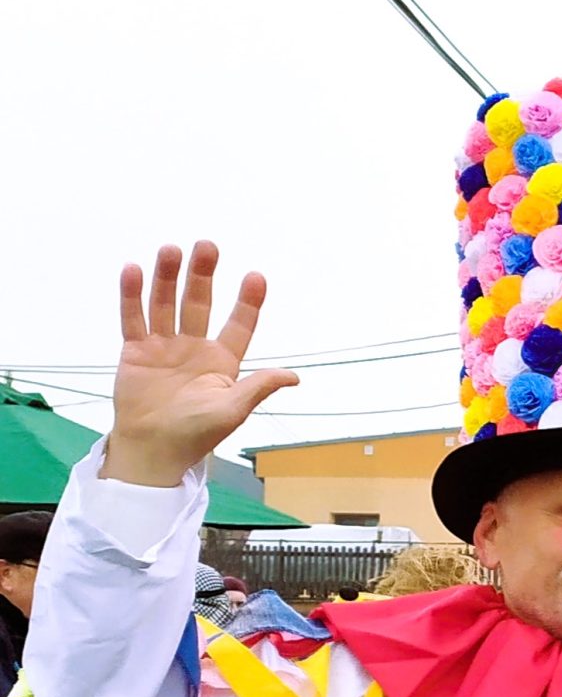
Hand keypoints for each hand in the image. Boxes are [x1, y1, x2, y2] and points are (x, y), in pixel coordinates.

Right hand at [102, 242, 297, 486]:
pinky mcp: (136, 350)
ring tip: (171, 250)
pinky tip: (135, 270)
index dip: (248, 302)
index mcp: (222, 360)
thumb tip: (294, 376)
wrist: (154, 449)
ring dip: (167, 277)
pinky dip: (133, 295)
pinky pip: (134, 318)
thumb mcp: (232, 410)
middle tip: (207, 246)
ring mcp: (164, 345)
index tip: (256, 277)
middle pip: (199, 303)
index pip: (239, 324)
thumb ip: (258, 388)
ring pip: (166, 303)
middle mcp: (194, 346)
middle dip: (203, 275)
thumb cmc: (196, 435)